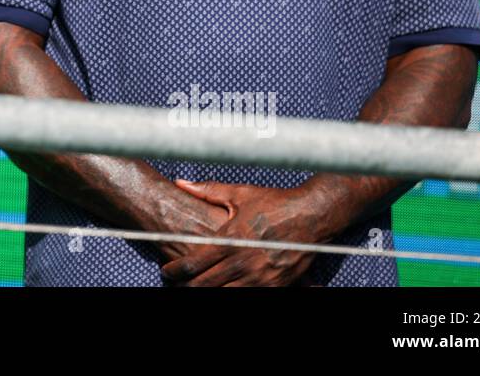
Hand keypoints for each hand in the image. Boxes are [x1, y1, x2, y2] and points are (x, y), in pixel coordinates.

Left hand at [160, 180, 320, 286]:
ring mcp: (260, 278)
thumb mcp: (239, 194)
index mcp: (229, 241)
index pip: (192, 265)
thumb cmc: (274, 203)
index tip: (167, 272)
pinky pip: (249, 298)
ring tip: (198, 287)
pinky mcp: (276, 286)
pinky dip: (234, 294)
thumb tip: (180, 182)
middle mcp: (242, 262)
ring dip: (208, 292)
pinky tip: (227, 288)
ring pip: (225, 295)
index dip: (174, 272)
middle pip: (204, 286)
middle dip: (186, 287)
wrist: (312, 215)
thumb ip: (206, 191)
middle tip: (177, 284)